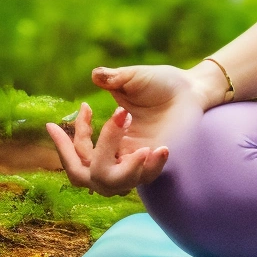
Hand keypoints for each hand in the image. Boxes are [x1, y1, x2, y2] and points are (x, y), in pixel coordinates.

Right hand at [42, 64, 211, 194]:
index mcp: (106, 138)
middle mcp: (118, 154)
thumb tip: (95, 75)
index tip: (78, 111)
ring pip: (112, 181)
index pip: (77, 153)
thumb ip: (112, 78)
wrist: (190, 88)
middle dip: (84, 151)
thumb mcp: (132, 78)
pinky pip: (146, 177)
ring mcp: (136, 161)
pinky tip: (161, 148)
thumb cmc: (159, 83)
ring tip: (129, 120)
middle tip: (101, 121)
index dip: (66, 140)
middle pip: (85, 175)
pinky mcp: (156, 163)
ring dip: (114, 158)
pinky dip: (149, 167)